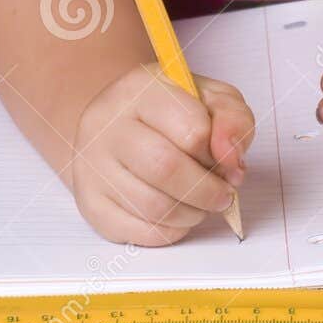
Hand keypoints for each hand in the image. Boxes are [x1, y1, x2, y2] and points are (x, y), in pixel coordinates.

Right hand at [70, 63, 255, 246]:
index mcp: (141, 89)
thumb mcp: (211, 97)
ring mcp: (92, 167)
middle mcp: (107, 124)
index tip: (228, 160)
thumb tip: (232, 160)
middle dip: (207, 190)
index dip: (219, 151)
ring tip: (204, 204)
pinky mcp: (90, 204)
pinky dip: (171, 231)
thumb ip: (233, 119)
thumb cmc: (171, 111)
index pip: (191, 128)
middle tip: (224, 195)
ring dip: (192, 213)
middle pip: (166, 168)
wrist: (118, 126)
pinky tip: (180, 215)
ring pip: (152, 207)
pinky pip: (138, 232)